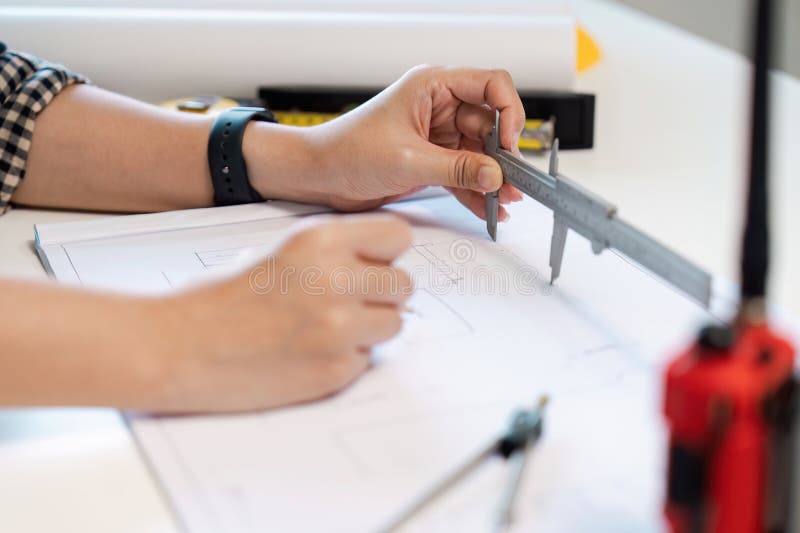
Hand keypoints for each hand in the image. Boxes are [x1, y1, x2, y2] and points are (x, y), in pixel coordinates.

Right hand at [153, 215, 411, 412]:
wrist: (179, 347)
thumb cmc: (219, 298)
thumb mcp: (280, 251)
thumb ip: (334, 251)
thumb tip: (381, 261)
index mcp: (321, 240)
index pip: (398, 236)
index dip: (386, 252)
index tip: (374, 263)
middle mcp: (336, 280)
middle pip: (404, 284)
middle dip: (381, 294)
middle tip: (348, 301)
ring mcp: (338, 329)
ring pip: (394, 324)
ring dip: (369, 328)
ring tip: (326, 328)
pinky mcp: (334, 370)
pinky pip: (367, 359)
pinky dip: (346, 358)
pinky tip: (308, 352)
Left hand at [308, 65, 525, 220]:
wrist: (320, 175)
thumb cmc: (348, 151)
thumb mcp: (408, 161)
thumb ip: (455, 169)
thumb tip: (494, 176)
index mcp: (432, 86)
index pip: (490, 85)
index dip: (508, 111)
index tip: (509, 143)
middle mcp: (439, 106)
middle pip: (489, 124)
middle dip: (502, 155)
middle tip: (512, 183)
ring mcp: (437, 134)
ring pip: (478, 153)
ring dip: (491, 177)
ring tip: (504, 201)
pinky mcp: (432, 159)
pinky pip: (463, 172)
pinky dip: (475, 189)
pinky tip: (487, 206)